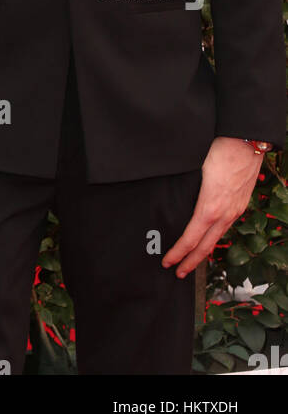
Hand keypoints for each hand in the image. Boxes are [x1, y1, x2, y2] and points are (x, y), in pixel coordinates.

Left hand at [162, 137, 263, 277]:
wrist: (247, 141)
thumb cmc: (219, 149)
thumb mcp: (194, 167)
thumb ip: (183, 186)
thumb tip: (167, 195)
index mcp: (209, 207)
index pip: (190, 238)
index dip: (178, 253)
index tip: (167, 261)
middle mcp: (225, 213)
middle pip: (206, 246)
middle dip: (190, 262)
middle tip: (177, 273)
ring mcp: (235, 210)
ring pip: (217, 238)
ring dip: (203, 252)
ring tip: (191, 260)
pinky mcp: (240, 204)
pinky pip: (225, 227)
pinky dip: (214, 237)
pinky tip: (208, 237)